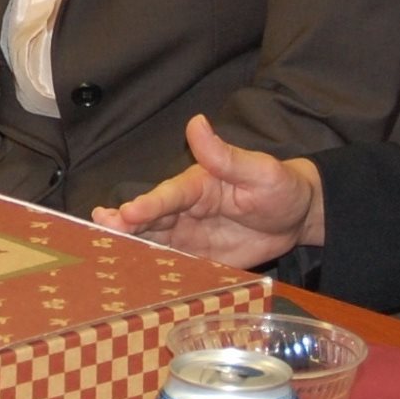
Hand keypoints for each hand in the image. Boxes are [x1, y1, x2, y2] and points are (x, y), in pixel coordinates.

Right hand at [91, 115, 324, 267]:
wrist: (296, 218)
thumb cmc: (278, 187)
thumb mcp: (259, 170)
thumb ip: (226, 155)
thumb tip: (197, 122)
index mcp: (197, 186)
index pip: (168, 196)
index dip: (148, 205)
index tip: (127, 213)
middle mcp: (185, 210)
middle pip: (151, 219)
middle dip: (126, 225)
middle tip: (102, 229)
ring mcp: (188, 235)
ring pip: (153, 241)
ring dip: (131, 246)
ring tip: (105, 249)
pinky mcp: (196, 258)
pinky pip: (171, 264)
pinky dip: (152, 269)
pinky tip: (131, 276)